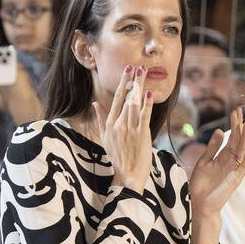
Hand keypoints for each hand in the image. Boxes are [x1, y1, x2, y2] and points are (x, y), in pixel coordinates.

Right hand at [93, 64, 153, 193]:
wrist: (126, 177)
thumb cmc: (117, 158)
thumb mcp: (105, 137)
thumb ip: (101, 119)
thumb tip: (94, 103)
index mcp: (110, 123)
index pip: (117, 98)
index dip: (122, 83)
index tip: (127, 70)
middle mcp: (119, 124)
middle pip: (126, 98)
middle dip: (132, 81)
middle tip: (137, 66)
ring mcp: (130, 129)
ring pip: (135, 104)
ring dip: (139, 88)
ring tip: (144, 74)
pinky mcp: (141, 135)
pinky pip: (144, 117)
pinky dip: (147, 105)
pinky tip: (149, 94)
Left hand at [188, 108, 244, 220]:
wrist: (200, 203)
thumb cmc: (201, 184)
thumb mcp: (204, 161)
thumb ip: (212, 147)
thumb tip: (220, 130)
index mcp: (223, 156)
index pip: (232, 137)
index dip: (234, 124)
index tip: (235, 111)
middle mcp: (231, 161)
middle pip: (238, 141)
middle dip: (240, 126)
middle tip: (241, 110)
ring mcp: (234, 169)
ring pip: (242, 150)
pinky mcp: (235, 179)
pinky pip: (243, 166)